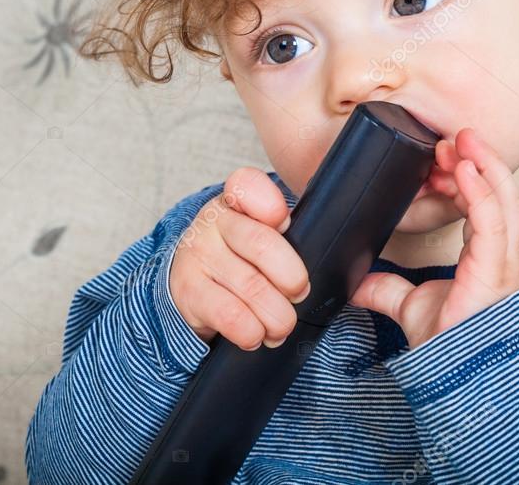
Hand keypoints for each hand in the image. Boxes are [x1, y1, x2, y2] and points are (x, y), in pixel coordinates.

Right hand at [169, 167, 311, 350]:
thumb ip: (289, 231)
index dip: (268, 202)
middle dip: (292, 277)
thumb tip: (329, 251)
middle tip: (300, 292)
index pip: (248, 185)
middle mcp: (214, 222)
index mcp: (236, 199)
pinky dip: (252, 332)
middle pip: (262, 244)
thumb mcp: (261, 232)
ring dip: (277, 315)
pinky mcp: (189, 291)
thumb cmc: (240, 255)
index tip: (283, 220)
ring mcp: (198, 255)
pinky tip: (256, 333)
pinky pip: (231, 316)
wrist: (190, 282)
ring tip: (282, 324)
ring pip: (252, 287)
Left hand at [348, 127, 518, 349]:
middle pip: (498, 194)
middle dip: (476, 161)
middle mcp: (504, 256)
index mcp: (489, 259)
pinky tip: (463, 168)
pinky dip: (479, 189)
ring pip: (501, 199)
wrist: (458, 379)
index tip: (440, 159)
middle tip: (450, 138)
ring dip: (480, 165)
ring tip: (460, 140)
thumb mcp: (412, 306)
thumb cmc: (451, 346)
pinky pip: (492, 219)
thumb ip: (389, 290)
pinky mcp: (496, 268)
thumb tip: (358, 282)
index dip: (466, 179)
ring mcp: (505, 262)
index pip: (485, 206)